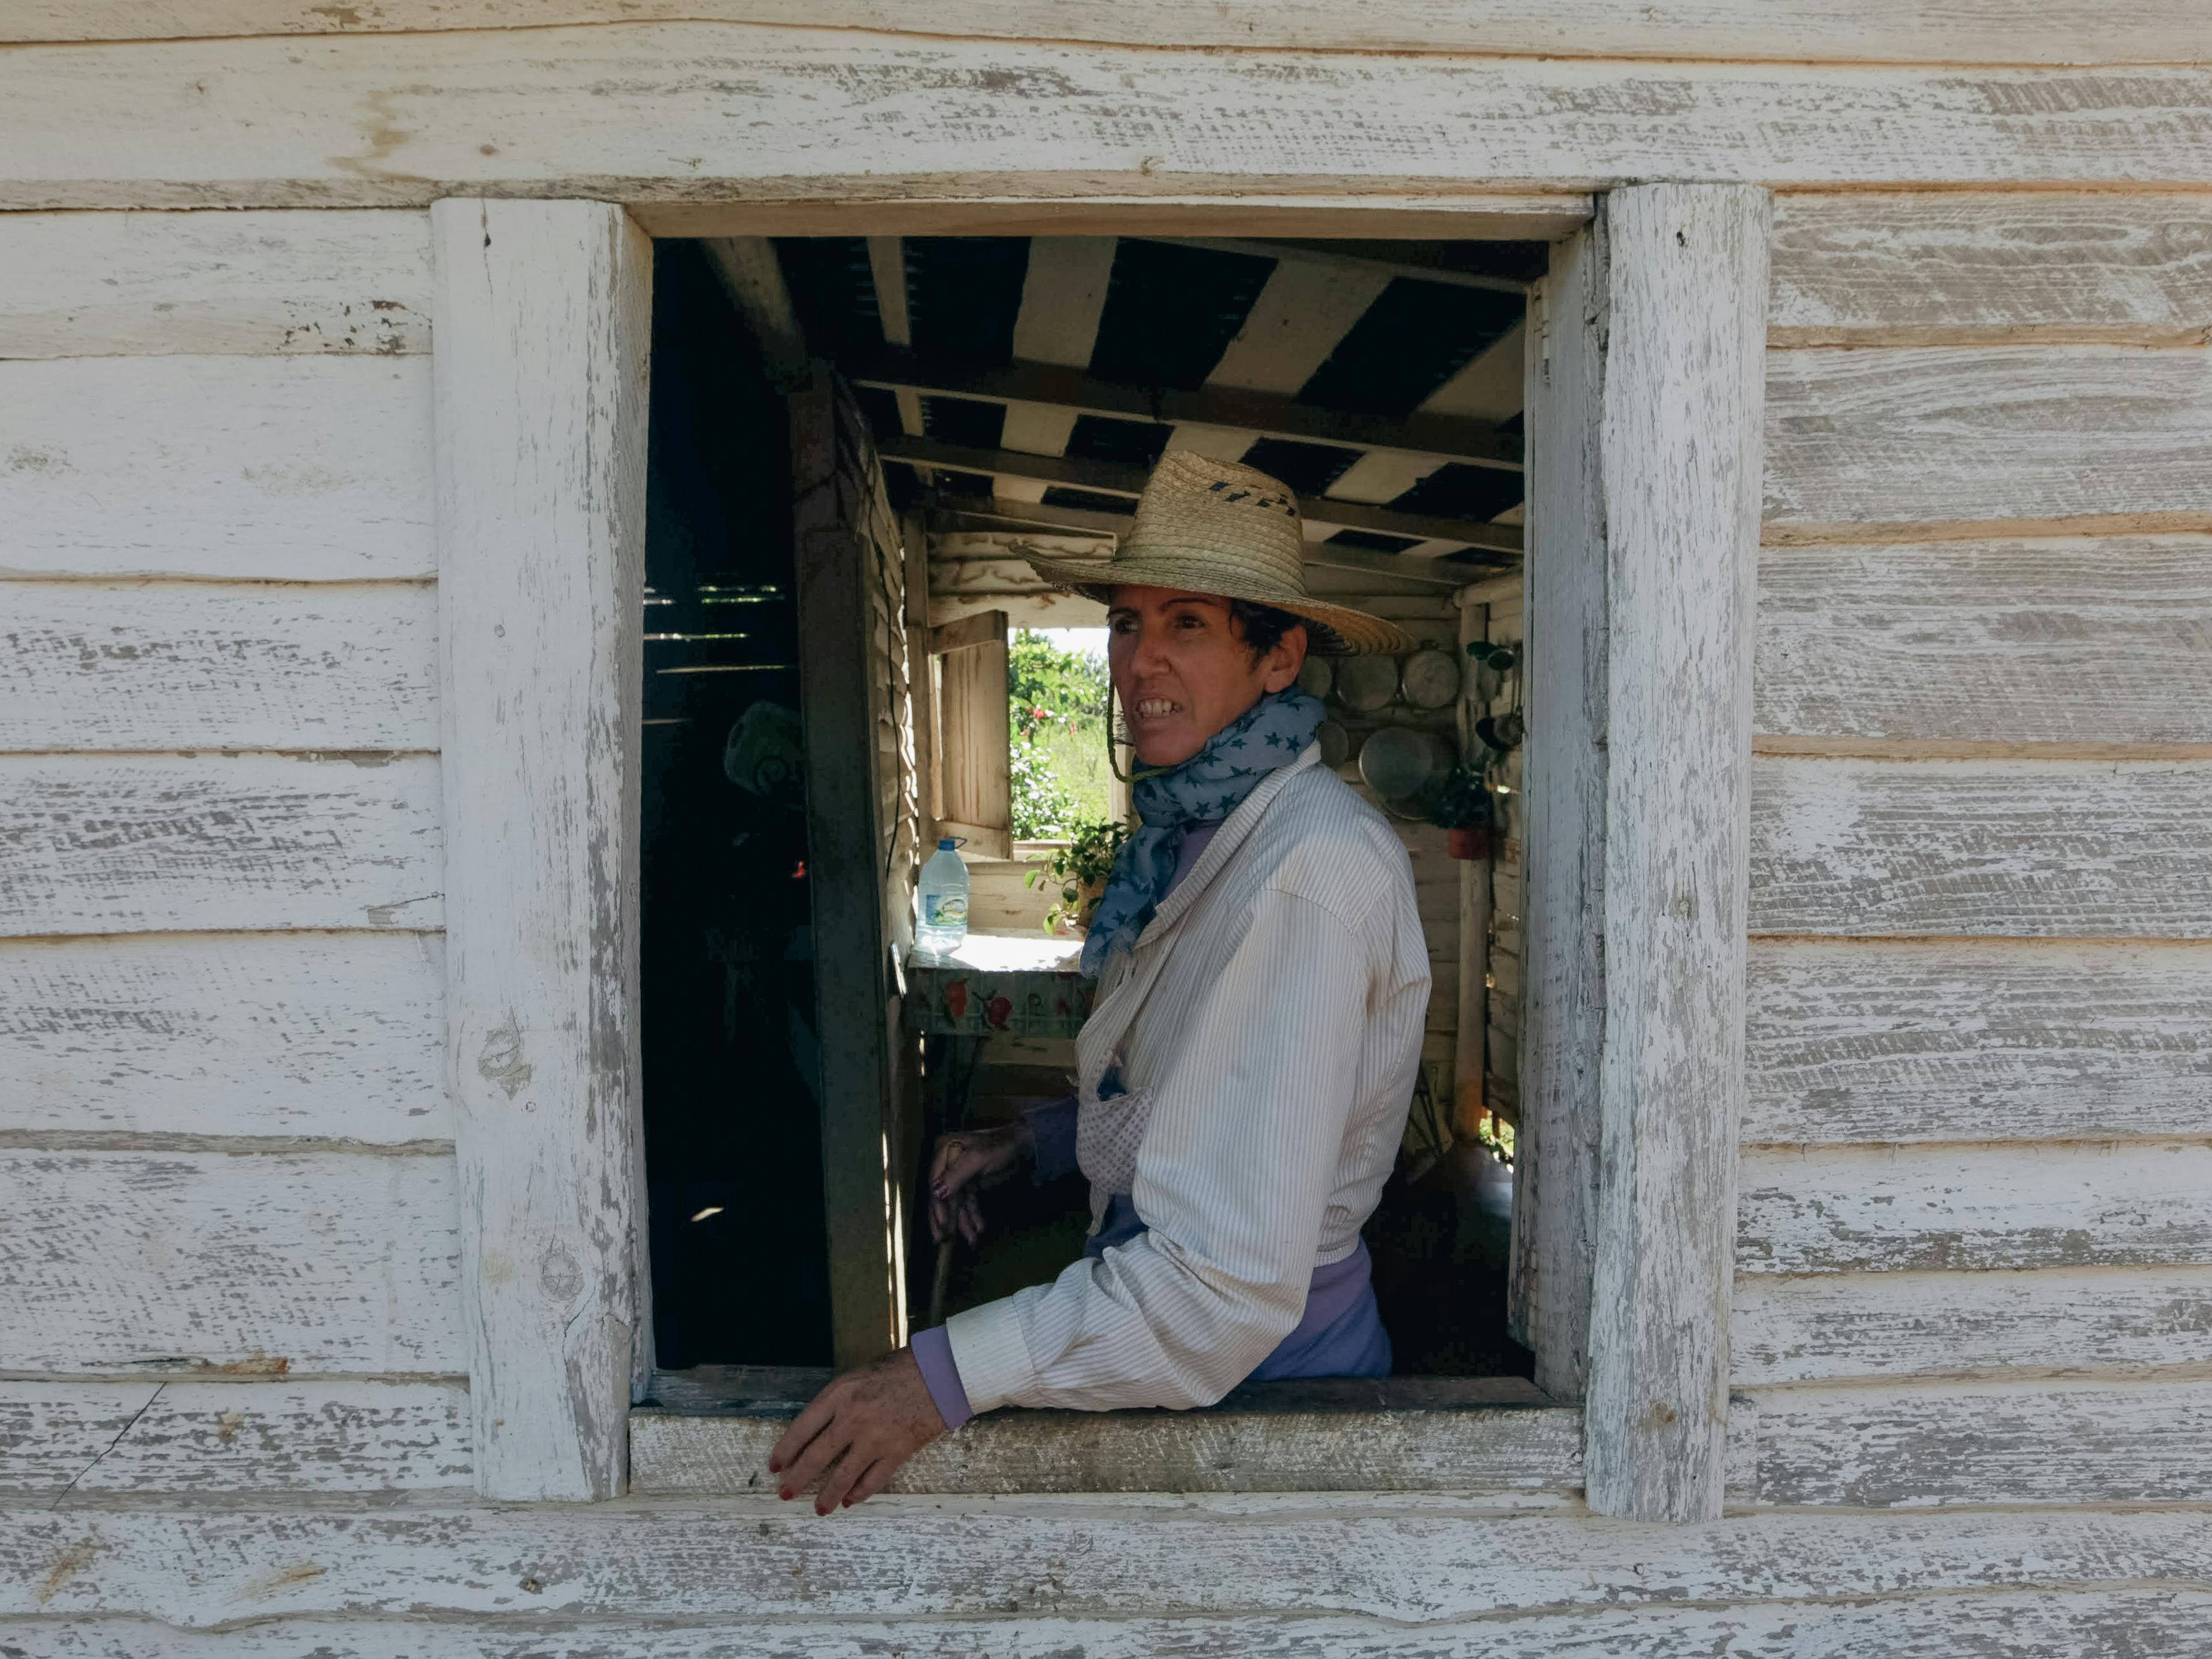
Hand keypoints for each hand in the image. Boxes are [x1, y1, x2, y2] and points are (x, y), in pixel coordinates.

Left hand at [769, 1347, 943, 1513]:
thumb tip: (820, 1430)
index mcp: (839, 1394)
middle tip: (785, 1494)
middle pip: (816, 1457)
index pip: (802, 1428)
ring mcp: (874, 1439)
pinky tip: (850, 1500)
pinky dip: (859, 1494)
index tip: (775, 1466)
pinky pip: (872, 1481)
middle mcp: (852, 1418)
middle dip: (797, 1480)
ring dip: (827, 1496)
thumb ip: (839, 1401)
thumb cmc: (900, 1369)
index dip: (785, 1450)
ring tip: (819, 1509)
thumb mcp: (859, 1376)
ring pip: (842, 1477)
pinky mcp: (896, 1453)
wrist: (941, 1373)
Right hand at [928, 1118, 1031, 1244]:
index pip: (935, 1182)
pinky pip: (968, 1202)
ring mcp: (959, 1175)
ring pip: (957, 1202)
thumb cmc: (1000, 1146)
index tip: (943, 1225)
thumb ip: (957, 1174)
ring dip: (963, 1221)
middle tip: (947, 1240)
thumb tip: (935, 1193)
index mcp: (944, 1152)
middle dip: (948, 1218)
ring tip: (971, 1239)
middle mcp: (947, 1164)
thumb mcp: (978, 1158)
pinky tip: (979, 1228)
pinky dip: (973, 1215)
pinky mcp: (970, 1183)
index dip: (938, 1205)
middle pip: (943, 1195)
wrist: (1021, 1144)